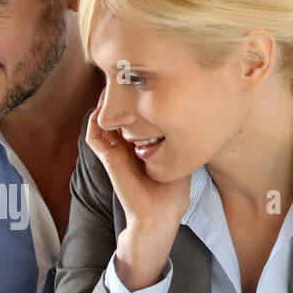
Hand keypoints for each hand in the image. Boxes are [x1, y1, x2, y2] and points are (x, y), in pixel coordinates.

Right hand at [85, 95, 190, 289]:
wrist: (159, 218)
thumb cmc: (173, 194)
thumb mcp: (182, 159)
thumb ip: (180, 138)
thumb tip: (197, 114)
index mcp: (140, 144)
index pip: (131, 115)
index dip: (133, 96)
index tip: (145, 80)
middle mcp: (124, 145)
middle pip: (115, 112)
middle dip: (119, 93)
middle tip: (126, 75)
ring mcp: (114, 151)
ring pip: (101, 119)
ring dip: (105, 102)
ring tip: (114, 85)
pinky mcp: (108, 159)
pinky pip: (94, 135)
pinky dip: (96, 120)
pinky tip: (107, 107)